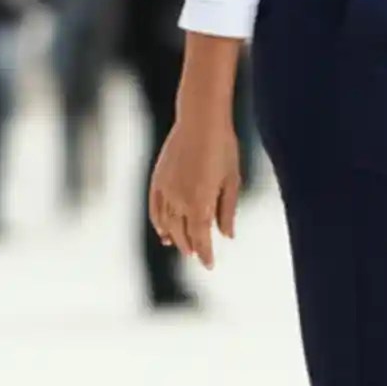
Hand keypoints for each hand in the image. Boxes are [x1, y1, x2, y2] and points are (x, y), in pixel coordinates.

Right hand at [149, 116, 240, 269]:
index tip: (209, 265)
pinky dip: (158, 221)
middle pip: (183, 233)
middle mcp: (180, 200)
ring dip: (174, 237)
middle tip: (198, 256)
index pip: (201, 238)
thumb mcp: (232, 180)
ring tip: (180, 247)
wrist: (200, 120)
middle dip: (191, 247)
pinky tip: (162, 231)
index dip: (205, 253)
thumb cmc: (223, 148)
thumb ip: (227, 210)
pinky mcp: (158, 179)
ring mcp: (166, 189)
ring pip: (167, 223)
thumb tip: (226, 236)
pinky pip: (155, 207)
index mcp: (200, 202)